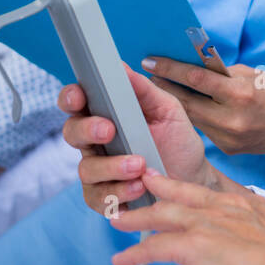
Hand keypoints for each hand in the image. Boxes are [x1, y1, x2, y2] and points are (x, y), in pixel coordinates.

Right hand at [59, 63, 213, 214]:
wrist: (194, 177)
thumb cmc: (177, 140)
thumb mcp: (167, 109)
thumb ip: (144, 90)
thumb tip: (120, 66)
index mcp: (105, 115)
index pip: (76, 103)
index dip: (71, 97)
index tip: (79, 97)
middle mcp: (95, 143)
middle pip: (72, 132)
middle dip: (87, 129)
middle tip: (110, 130)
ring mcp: (98, 172)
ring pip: (86, 168)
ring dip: (111, 166)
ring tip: (140, 165)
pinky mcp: (105, 198)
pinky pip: (98, 197)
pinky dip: (118, 192)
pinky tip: (139, 187)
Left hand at [110, 171, 264, 264]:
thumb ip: (264, 236)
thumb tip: (261, 248)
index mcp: (246, 205)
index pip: (210, 192)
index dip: (190, 187)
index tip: (176, 184)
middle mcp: (224, 208)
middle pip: (181, 194)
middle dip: (157, 188)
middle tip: (141, 183)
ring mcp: (207, 224)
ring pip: (161, 214)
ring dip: (137, 217)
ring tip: (118, 219)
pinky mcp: (195, 246)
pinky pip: (155, 247)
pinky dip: (136, 252)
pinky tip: (122, 258)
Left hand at [141, 58, 264, 154]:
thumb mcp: (253, 75)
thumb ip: (222, 73)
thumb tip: (192, 66)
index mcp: (240, 94)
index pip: (195, 79)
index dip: (169, 69)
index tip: (150, 61)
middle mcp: (232, 119)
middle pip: (187, 102)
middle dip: (165, 87)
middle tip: (148, 75)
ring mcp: (229, 138)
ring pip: (193, 117)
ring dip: (178, 103)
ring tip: (164, 89)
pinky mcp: (229, 149)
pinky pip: (205, 129)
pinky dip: (198, 117)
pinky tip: (189, 108)